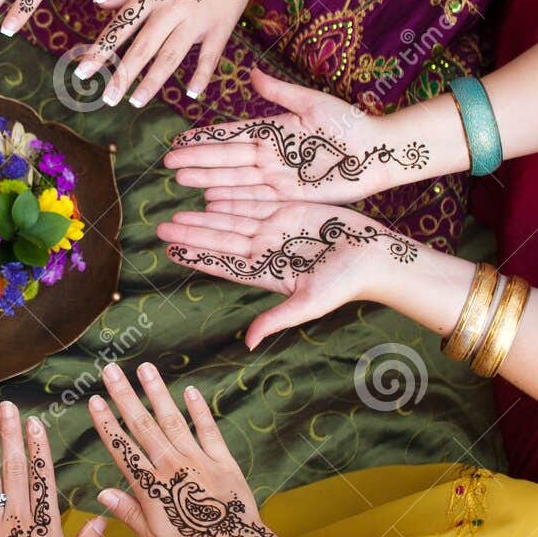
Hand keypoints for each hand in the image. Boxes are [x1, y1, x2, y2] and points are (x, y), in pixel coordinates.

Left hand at [76, 0, 271, 107]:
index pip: (120, 27)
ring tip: (136, 101)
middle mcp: (171, 10)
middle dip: (123, 76)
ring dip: (152, 82)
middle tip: (108, 99)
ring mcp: (196, 21)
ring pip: (170, 57)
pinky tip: (192, 94)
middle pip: (142, 48)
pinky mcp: (220, 27)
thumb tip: (99, 2)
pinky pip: (210, 56)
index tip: (83, 72)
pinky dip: (202, 75)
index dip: (100, 51)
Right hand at [90, 363, 280, 536]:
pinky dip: (199, 411)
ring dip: (157, 393)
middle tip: (111, 370)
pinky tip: (189, 391)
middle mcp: (173, 466)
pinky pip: (209, 432)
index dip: (107, 425)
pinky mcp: (224, 463)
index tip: (95, 401)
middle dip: (125, 396)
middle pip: (143, 426)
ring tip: (145, 368)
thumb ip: (129, 513)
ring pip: (173, 420)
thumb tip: (102, 492)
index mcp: (152, 487)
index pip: (123, 449)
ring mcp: (199, 461)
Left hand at [158, 201, 419, 347]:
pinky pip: (255, 202)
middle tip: (161, 228)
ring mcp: (277, 230)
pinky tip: (210, 194)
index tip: (170, 251)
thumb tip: (249, 342)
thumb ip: (277, 318)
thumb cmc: (347, 283)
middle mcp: (266, 251)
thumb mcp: (310, 302)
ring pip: (233, 219)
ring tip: (178, 211)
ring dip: (205, 216)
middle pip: (221, 240)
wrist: (376, 256)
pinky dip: (232, 197)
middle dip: (192, 233)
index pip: (223, 264)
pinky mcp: (291, 211)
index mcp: (266, 273)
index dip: (197, 256)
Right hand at [163, 69, 428, 204]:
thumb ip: (280, 92)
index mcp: (273, 132)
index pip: (232, 134)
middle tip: (168, 164)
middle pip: (226, 160)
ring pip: (235, 180)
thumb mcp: (313, 103)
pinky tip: (210, 200)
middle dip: (197, 162)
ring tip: (181, 180)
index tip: (181, 139)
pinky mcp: (289, 197)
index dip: (206, 138)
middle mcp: (270, 156)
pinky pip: (255, 199)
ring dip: (207, 180)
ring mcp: (277, 178)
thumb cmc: (350, 124)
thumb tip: (251, 72)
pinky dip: (232, 200)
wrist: (378, 153)